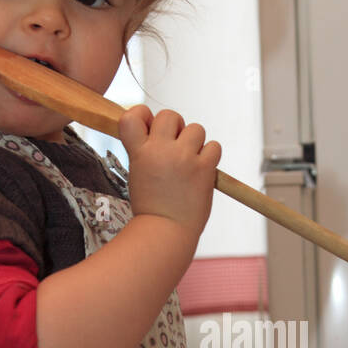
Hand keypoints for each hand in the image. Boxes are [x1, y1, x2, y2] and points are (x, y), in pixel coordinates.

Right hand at [118, 105, 219, 241]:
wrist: (165, 231)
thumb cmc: (151, 207)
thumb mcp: (137, 173)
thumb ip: (144, 151)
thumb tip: (156, 131)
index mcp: (139, 152)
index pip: (132, 115)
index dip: (142, 115)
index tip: (148, 128)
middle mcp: (160, 150)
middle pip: (169, 115)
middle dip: (174, 128)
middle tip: (174, 148)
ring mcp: (183, 158)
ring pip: (196, 128)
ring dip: (195, 142)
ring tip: (189, 162)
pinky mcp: (204, 168)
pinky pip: (214, 146)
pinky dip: (210, 155)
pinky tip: (202, 169)